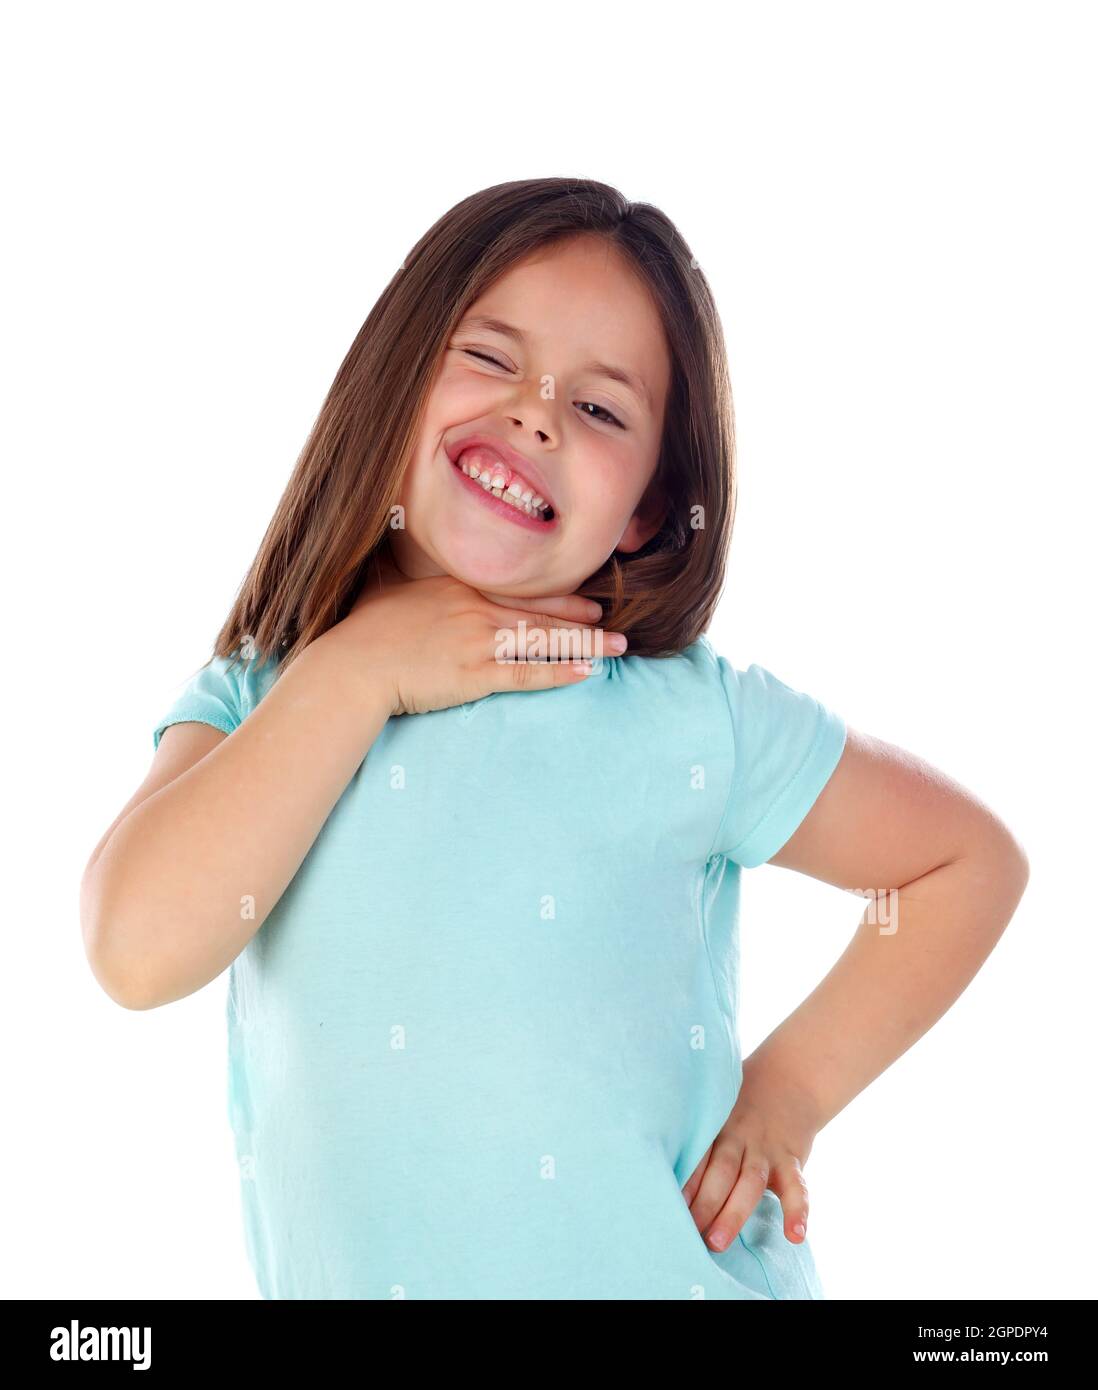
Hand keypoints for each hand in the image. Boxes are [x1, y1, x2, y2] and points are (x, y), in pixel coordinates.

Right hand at [329, 547, 626, 716]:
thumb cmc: (364, 631)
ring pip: (544, 640)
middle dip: (582, 618)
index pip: (519, 591)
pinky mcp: (476, 673)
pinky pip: (527, 672)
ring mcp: (478, 640)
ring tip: (617, 647)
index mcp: (459, 587)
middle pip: (541, 612)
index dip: (556, 597)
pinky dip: (559, 671)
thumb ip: (410, 583)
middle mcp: (476, 608)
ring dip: (585, 644)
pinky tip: (586, 672)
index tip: (584, 600)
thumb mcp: (389, 592)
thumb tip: (405, 572)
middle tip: (613, 622)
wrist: (354, 665)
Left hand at [681, 1079, 818, 1251]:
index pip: (696, 1157)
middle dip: (703, 1204)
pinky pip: (797, 1186)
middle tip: (686, 1235)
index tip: (664, 1208)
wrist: (789, 1079)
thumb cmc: (738, 1105)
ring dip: (733, 1213)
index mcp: (715, 1126)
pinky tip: (794, 1236)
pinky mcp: (791, 1159)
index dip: (682, 1183)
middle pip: (720, 1172)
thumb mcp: (716, 1109)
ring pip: (750, 1182)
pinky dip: (797, 1211)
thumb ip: (698, 1139)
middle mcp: (739, 1137)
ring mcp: (766, 1149)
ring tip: (717, 1243)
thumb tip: (660, 1173)